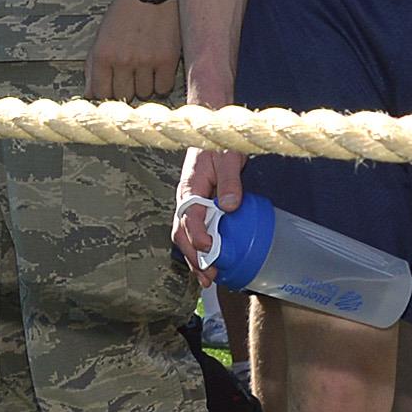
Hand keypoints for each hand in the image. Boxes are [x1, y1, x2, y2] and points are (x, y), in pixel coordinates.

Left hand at [86, 0, 180, 100]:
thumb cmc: (125, 14)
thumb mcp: (101, 37)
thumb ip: (93, 66)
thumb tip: (89, 94)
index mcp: (102, 55)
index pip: (100, 93)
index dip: (106, 93)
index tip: (112, 90)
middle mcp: (122, 60)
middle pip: (122, 96)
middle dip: (125, 89)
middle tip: (130, 76)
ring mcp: (146, 61)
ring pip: (144, 94)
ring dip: (144, 85)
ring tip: (145, 68)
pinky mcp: (167, 60)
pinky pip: (164, 88)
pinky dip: (161, 83)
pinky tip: (158, 70)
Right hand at [174, 147, 243, 281]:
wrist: (211, 134)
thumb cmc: (219, 143)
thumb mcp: (228, 157)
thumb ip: (229, 181)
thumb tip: (229, 206)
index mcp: (189, 186)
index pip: (189, 215)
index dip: (197, 233)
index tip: (207, 247)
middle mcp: (185, 199)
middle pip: (182, 233)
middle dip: (193, 256)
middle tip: (207, 274)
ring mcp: (190, 206)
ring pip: (185, 237)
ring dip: (194, 258)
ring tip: (206, 277)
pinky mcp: (197, 209)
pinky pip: (193, 232)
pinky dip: (198, 250)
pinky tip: (208, 262)